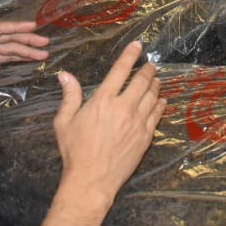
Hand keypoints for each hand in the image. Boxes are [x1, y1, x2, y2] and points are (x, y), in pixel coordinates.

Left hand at [0, 20, 49, 99]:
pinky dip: (19, 57)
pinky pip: (7, 57)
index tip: (33, 26)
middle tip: (45, 42)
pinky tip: (30, 58)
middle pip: (8, 38)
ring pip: (10, 48)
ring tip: (44, 54)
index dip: (16, 27)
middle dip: (27, 39)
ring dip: (26, 50)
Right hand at [52, 41, 165, 211]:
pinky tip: (161, 100)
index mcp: (102, 101)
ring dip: (155, 84)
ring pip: (152, 95)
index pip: (120, 70)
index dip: (130, 55)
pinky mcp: (145, 136)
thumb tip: (65, 75)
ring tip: (156, 79)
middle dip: (148, 69)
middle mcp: (123, 107)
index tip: (138, 45)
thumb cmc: (75, 151)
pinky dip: (160, 104)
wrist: (91, 180)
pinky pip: (157, 114)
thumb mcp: (64, 122)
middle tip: (150, 65)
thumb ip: (69, 96)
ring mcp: (137, 122)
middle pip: (142, 80)